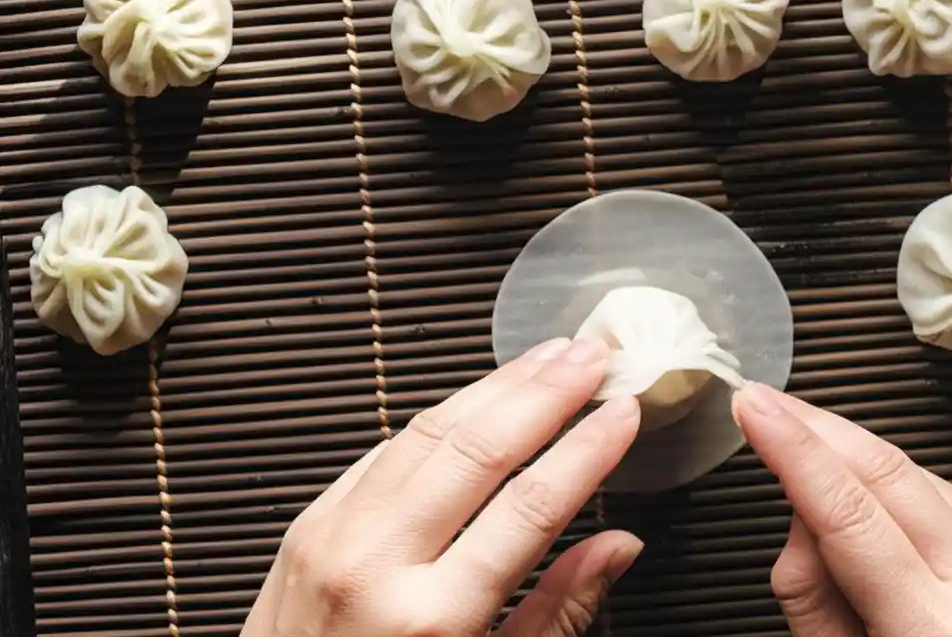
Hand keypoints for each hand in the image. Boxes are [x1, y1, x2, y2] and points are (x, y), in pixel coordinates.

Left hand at [242, 338, 642, 636]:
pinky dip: (441, 414)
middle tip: (593, 357)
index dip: (586, 451)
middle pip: (479, 451)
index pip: (532, 508)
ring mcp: (334, 534)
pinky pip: (385, 449)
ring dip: (496, 386)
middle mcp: (377, 564)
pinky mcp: (310, 520)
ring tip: (548, 357)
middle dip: (546, 394)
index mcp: (433, 620)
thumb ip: (557, 613)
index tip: (624, 412)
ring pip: (428, 431)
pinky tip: (480, 394)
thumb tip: (619, 546)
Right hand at [734, 383, 951, 636]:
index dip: (792, 449)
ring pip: (914, 474)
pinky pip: (948, 494)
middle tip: (762, 403)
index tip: (753, 407)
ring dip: (854, 460)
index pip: (846, 510)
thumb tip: (800, 515)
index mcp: (939, 630)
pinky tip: (880, 513)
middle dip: (814, 426)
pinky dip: (901, 491)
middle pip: (883, 469)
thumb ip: (813, 598)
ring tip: (813, 474)